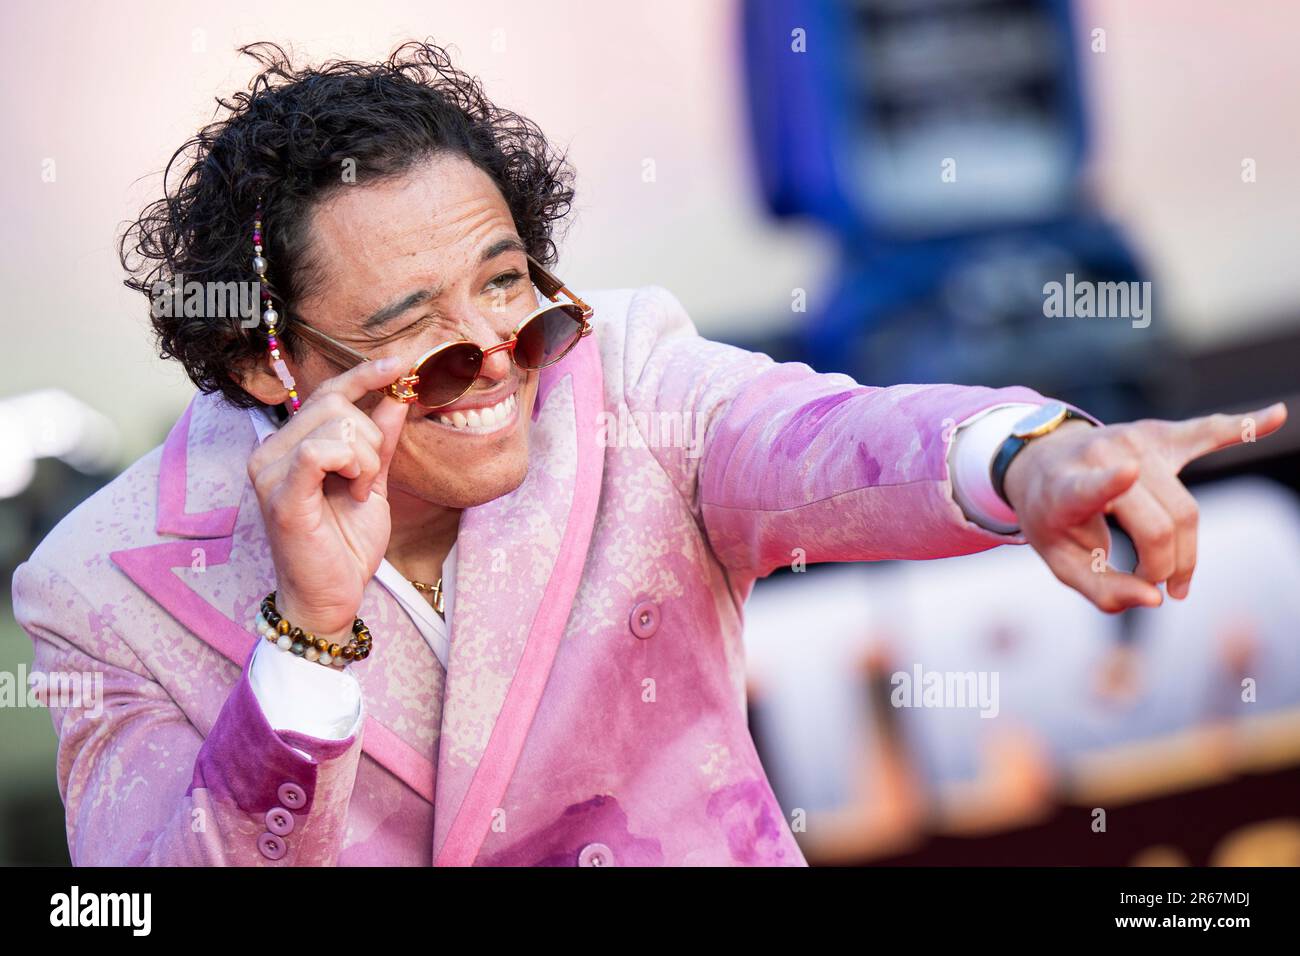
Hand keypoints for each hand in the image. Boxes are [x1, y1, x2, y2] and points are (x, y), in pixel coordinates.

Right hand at [246, 358, 408, 639]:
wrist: (333, 597)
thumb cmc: (346, 544)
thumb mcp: (373, 481)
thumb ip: (382, 439)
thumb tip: (397, 394)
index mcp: (290, 446)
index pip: (326, 392)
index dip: (362, 374)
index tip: (400, 365)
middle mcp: (271, 452)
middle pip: (334, 403)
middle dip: (371, 435)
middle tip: (371, 476)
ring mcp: (270, 472)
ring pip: (334, 424)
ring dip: (366, 457)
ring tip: (361, 491)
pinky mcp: (281, 495)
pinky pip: (319, 450)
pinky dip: (351, 465)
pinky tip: (355, 490)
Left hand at [1003, 402, 1287, 612]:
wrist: (1039, 465)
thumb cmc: (1053, 521)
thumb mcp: (1059, 563)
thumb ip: (1102, 590)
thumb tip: (1155, 599)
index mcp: (1065, 488)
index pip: (1088, 486)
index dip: (1108, 482)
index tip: (1127, 471)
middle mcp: (1101, 456)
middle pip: (1162, 521)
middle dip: (1166, 566)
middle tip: (1155, 587)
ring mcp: (1133, 440)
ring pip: (1186, 506)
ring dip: (1187, 549)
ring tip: (1173, 575)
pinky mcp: (1158, 433)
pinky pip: (1207, 431)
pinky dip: (1243, 426)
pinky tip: (1279, 414)